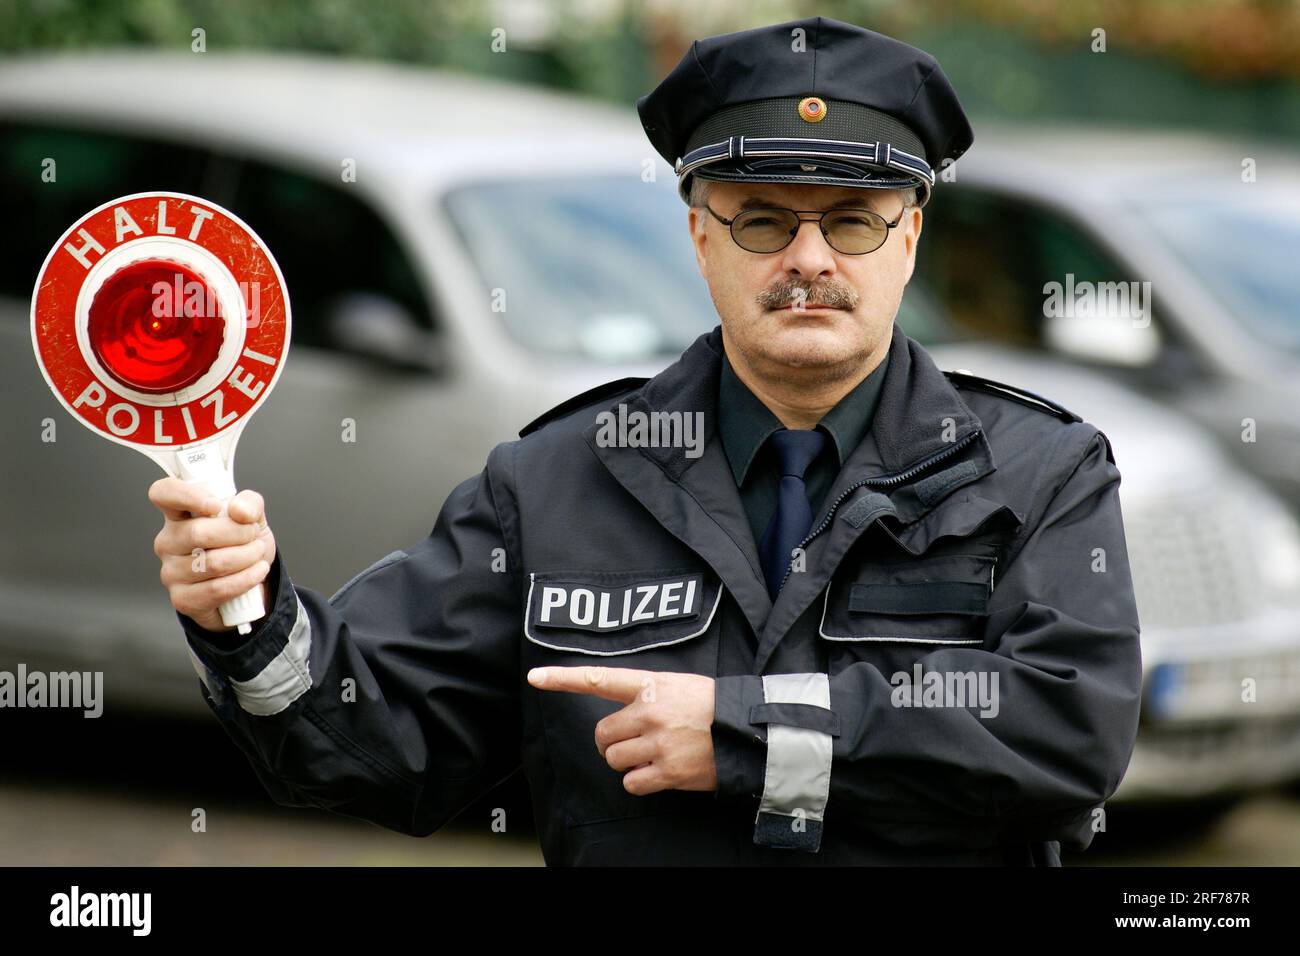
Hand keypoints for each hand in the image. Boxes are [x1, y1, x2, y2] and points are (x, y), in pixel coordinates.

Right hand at [149, 477, 275, 632]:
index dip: (186, 495)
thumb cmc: (242, 545)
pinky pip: (217, 589)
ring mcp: (171, 571)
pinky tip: (257, 571)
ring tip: (257, 553)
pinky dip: (246, 579)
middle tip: (254, 535)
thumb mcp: (253, 518)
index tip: (215, 506)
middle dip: (239, 533)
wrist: (250, 586)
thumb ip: (250, 504)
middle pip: (198, 532)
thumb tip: (240, 511)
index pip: (163, 493)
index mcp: (179, 514)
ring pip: (213, 562)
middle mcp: (168, 541)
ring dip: (247, 556)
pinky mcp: (182, 598)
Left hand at [528, 666, 716, 794]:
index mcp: (651, 685)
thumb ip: (646, 694)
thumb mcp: (679, 685)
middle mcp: (650, 712)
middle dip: (611, 742)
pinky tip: (659, 772)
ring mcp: (658, 743)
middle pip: (602, 734)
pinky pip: (632, 783)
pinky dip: (640, 782)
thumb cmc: (712, 706)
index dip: (563, 678)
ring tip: (653, 755)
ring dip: (626, 762)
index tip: (535, 678)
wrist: (750, 731)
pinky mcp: (668, 771)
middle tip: (633, 741)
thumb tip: (621, 715)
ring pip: (614, 759)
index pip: (600, 679)